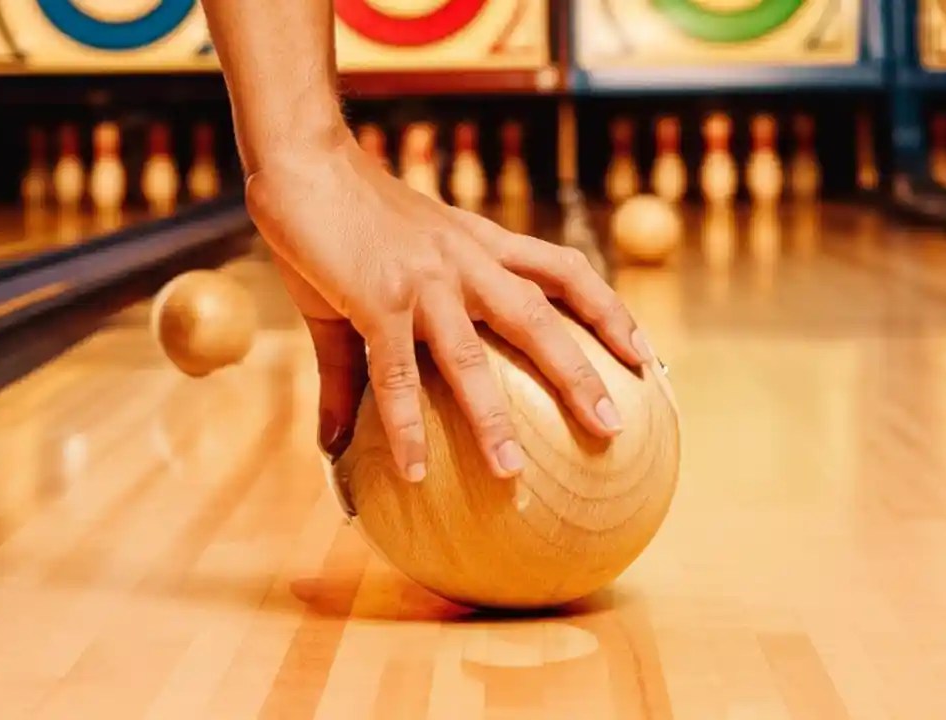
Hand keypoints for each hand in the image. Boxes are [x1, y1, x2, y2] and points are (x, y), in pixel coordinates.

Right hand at [245, 132, 654, 482]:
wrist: (303, 162)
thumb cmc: (343, 218)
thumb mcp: (370, 285)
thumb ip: (359, 372)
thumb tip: (335, 444)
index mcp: (482, 246)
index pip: (565, 271)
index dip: (608, 311)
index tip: (642, 354)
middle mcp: (466, 260)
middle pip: (541, 317)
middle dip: (581, 372)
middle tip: (614, 427)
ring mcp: (425, 280)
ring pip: (473, 356)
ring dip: (492, 419)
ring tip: (511, 474)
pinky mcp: (376, 297)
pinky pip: (396, 371)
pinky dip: (405, 423)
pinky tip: (413, 470)